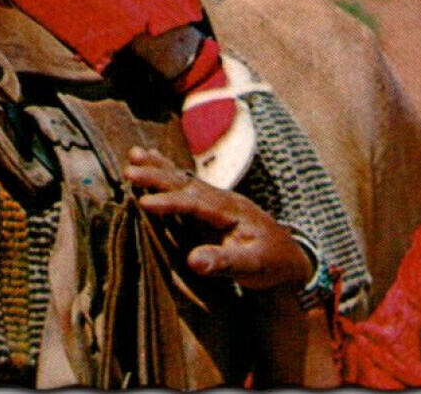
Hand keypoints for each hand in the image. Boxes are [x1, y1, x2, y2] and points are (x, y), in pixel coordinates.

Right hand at [124, 146, 313, 290]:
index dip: (169, 203)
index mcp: (232, 211)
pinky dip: (167, 172)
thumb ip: (225, 263)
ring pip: (184, 179)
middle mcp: (223, 199)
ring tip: (134, 153)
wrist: (291, 258)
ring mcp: (217, 200)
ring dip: (159, 167)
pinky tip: (153, 160)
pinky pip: (186, 185)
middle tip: (129, 170)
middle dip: (157, 176)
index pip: (196, 204)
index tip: (142, 203)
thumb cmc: (273, 263)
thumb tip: (192, 260)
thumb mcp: (253, 267)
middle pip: (186, 183)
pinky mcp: (212, 206)